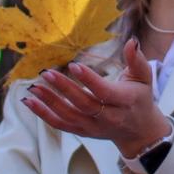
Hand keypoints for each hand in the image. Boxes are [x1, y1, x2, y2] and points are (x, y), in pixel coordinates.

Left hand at [23, 37, 170, 160]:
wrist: (139, 132)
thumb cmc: (140, 99)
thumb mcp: (144, 78)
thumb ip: (137, 60)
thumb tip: (131, 42)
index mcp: (125, 102)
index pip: (104, 92)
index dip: (89, 80)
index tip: (73, 65)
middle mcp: (108, 117)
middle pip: (83, 104)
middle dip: (64, 88)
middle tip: (47, 73)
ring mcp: (94, 127)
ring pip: (68, 116)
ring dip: (49, 102)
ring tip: (34, 87)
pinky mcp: (82, 132)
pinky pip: (61, 125)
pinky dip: (44, 115)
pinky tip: (30, 102)